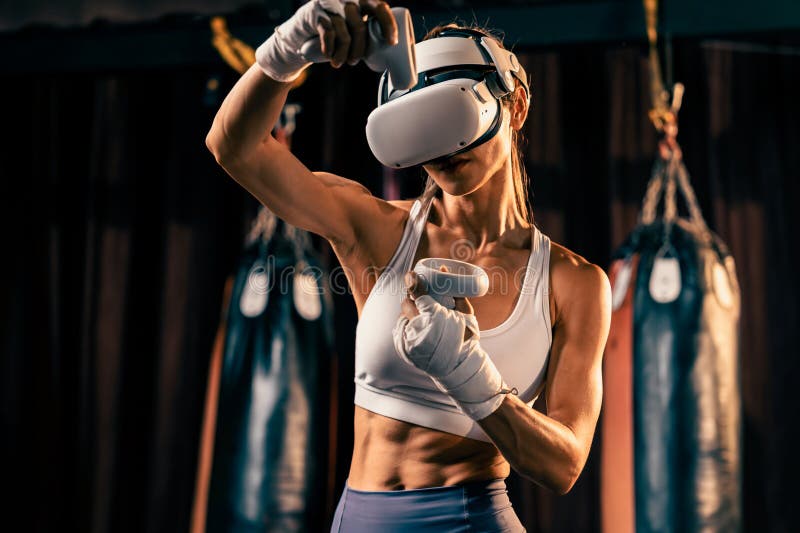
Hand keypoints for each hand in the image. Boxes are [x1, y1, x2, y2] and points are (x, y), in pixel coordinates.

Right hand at [255, 0, 397, 80]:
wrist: (302, 33)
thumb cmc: (333, 33)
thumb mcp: (352, 28)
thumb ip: (367, 31)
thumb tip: (389, 50)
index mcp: (360, 0)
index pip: (379, 7)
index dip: (388, 24)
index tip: (392, 42)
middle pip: (360, 25)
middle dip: (359, 49)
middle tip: (354, 61)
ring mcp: (330, 4)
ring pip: (344, 33)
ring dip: (343, 53)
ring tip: (340, 63)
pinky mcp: (315, 13)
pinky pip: (328, 34)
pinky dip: (330, 49)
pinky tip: (329, 55)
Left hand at [393, 270, 512, 420]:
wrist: (459, 366)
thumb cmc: (465, 337)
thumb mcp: (465, 313)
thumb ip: (455, 291)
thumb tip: (443, 270)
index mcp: (435, 316)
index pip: (417, 294)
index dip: (413, 283)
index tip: (412, 276)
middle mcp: (419, 327)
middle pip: (406, 304)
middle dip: (412, 299)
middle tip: (422, 299)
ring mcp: (410, 339)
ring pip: (402, 317)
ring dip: (410, 313)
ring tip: (423, 316)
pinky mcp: (405, 348)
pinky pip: (401, 330)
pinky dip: (408, 326)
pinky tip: (419, 327)